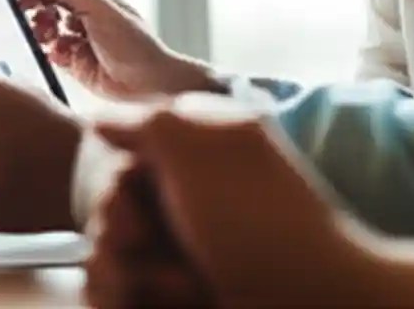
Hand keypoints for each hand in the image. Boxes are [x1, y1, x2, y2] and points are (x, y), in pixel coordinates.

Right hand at [17, 0, 222, 98]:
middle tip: (32, 22)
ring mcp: (82, 45)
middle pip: (51, 13)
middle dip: (38, 15)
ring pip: (50, 36)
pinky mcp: (79, 68)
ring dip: (43, 35)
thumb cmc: (136, 46)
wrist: (151, 84)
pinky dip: (51, 54)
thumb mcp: (104, 10)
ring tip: (44, 38)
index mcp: (95, 3)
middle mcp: (88, 22)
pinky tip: (55, 55)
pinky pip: (55, 57)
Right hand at [94, 105, 383, 306]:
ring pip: (113, 259)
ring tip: (174, 285)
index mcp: (199, 152)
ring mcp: (189, 251)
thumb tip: (100, 122)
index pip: (121, 157)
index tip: (123, 191)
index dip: (111, 178)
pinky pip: (127, 295)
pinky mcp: (183, 293)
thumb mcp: (196, 150)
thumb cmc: (255, 222)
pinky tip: (163, 298)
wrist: (314, 298)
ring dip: (122, 273)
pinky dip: (128, 300)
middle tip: (140, 241)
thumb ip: (142, 123)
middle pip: (111, 212)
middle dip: (113, 231)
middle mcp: (191, 198)